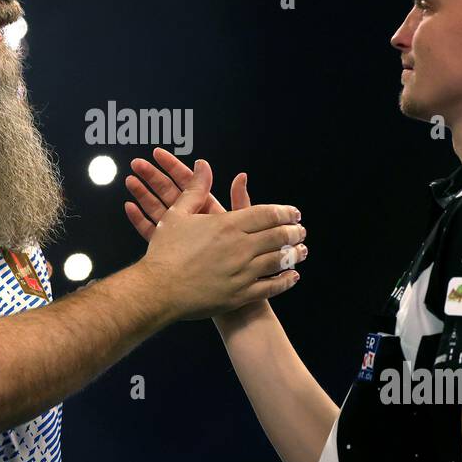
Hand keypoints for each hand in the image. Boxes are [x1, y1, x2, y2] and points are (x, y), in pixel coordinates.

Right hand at [130, 153, 306, 319]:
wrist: (159, 290)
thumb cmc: (166, 252)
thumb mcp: (177, 215)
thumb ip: (195, 190)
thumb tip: (202, 165)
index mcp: (228, 225)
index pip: (267, 214)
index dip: (285, 212)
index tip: (294, 213)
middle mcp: (240, 247)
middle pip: (278, 236)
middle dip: (294, 232)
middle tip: (301, 231)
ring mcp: (243, 273)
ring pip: (278, 261)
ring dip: (294, 255)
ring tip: (302, 251)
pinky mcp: (240, 295)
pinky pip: (271, 287)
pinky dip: (285, 281)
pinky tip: (292, 277)